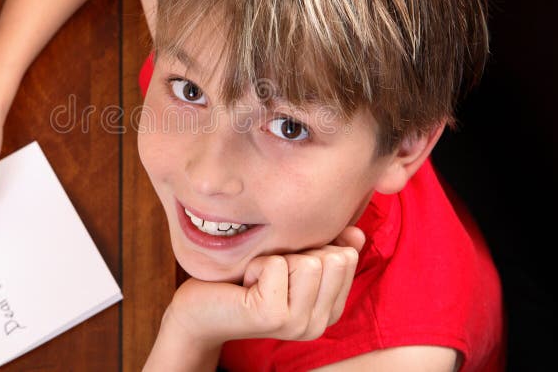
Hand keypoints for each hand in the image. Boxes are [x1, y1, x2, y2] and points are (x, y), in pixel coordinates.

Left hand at [164, 226, 365, 347]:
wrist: (201, 309)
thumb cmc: (247, 279)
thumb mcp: (293, 262)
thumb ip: (327, 249)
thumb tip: (356, 233)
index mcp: (330, 310)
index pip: (348, 257)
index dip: (313, 248)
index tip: (287, 267)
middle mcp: (319, 324)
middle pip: (333, 257)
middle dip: (297, 252)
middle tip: (270, 273)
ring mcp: (298, 324)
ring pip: (309, 261)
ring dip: (276, 259)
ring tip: (258, 278)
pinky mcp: (272, 316)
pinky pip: (277, 265)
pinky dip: (256, 264)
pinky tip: (245, 284)